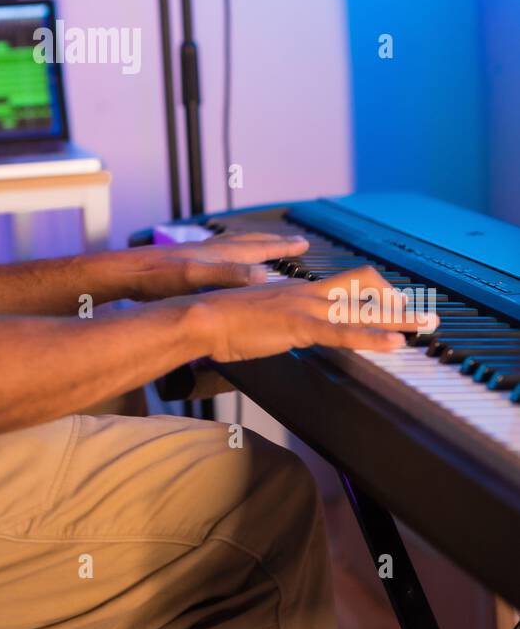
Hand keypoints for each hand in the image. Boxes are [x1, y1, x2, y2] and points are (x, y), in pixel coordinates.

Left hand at [123, 230, 310, 300]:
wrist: (129, 273)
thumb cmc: (159, 275)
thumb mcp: (197, 275)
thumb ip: (229, 273)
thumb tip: (263, 275)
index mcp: (221, 252)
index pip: (261, 246)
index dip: (283, 246)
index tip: (303, 243)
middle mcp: (214, 250)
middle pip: (252, 241)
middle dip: (274, 242)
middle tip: (293, 242)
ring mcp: (202, 255)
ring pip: (237, 246)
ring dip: (256, 246)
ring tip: (267, 248)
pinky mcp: (191, 264)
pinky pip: (223, 255)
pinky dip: (236, 257)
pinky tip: (229, 266)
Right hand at [189, 266, 438, 363]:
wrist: (203, 316)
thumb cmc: (224, 321)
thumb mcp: (262, 317)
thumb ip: (282, 320)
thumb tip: (293, 329)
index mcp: (299, 290)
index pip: (347, 284)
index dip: (376, 293)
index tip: (395, 304)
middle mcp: (308, 292)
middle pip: (364, 285)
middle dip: (397, 299)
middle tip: (423, 314)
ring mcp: (306, 307)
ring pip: (363, 308)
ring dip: (399, 318)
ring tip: (426, 327)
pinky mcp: (299, 326)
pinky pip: (344, 332)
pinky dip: (373, 338)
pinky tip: (394, 344)